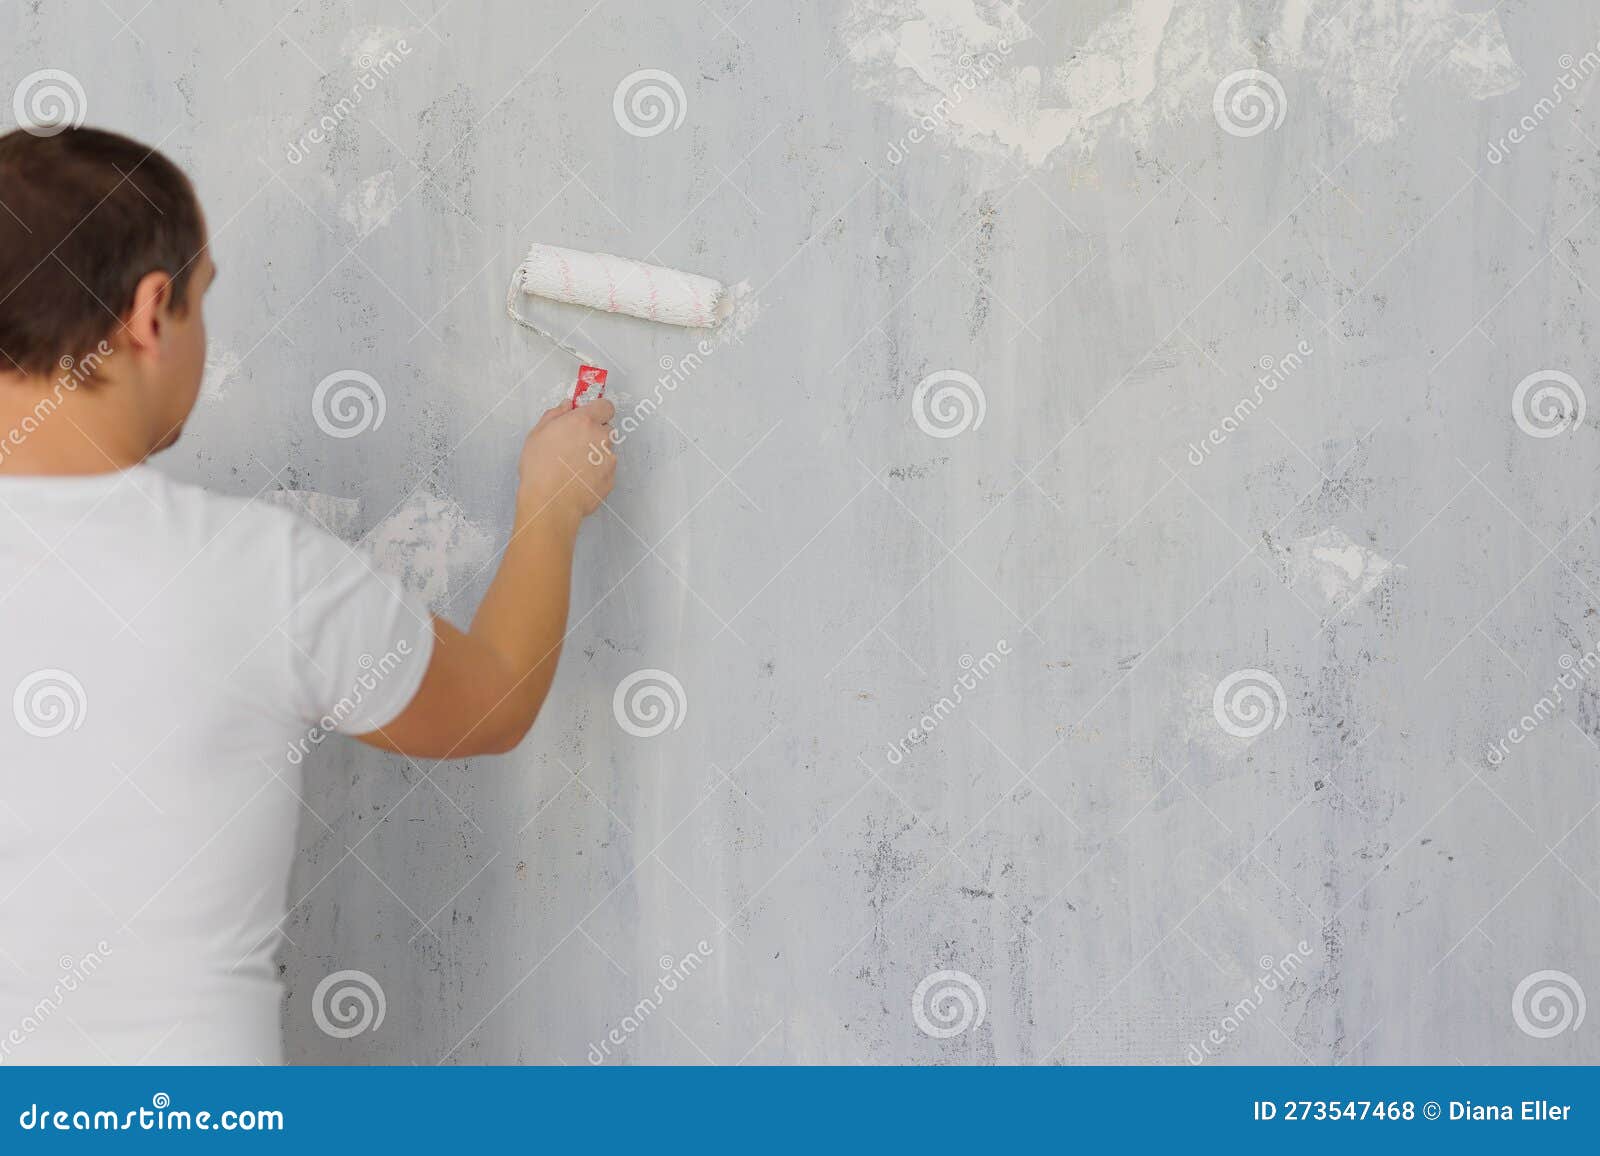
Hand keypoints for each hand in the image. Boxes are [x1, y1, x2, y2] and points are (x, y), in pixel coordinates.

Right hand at [516, 399, 616, 524]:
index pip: (605, 406)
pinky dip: (596, 472)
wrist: (551, 502)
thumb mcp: (538, 433)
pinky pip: (606, 470)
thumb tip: (566, 406)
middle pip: (606, 429)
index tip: (588, 415)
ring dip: (595, 454)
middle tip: (574, 444)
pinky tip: (578, 479)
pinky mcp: (611, 479)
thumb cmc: (541, 468)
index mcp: (584, 421)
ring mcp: (609, 459)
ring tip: (573, 466)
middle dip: (594, 433)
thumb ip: (555, 414)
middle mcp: (601, 437)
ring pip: (606, 451)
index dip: (597, 410)